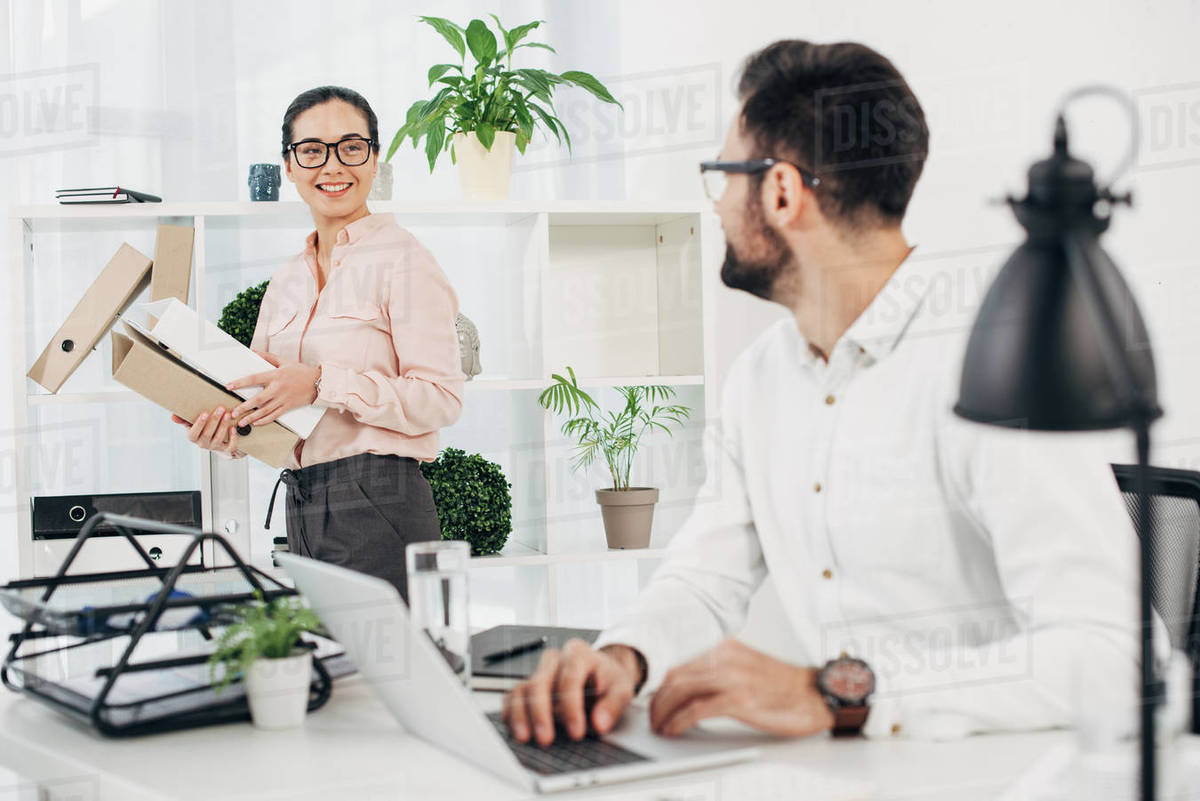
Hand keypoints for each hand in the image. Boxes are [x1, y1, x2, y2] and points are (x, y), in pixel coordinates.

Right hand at [170, 409, 243, 457]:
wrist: (216, 440)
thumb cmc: (202, 427)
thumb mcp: (192, 422)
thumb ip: (183, 419)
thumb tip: (173, 416)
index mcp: (193, 437)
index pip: (193, 433)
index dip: (199, 424)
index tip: (205, 413)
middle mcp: (202, 444)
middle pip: (207, 434)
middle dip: (214, 421)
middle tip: (221, 408)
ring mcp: (214, 447)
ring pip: (219, 438)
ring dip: (223, 426)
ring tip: (228, 414)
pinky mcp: (226, 449)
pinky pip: (230, 446)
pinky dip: (233, 438)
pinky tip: (233, 428)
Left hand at [226, 350, 319, 427]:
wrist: (318, 383)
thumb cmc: (301, 372)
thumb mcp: (284, 361)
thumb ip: (267, 357)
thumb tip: (254, 352)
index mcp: (275, 376)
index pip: (254, 379)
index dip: (240, 383)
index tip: (229, 386)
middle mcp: (278, 389)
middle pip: (257, 400)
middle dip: (244, 407)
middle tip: (233, 413)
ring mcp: (283, 399)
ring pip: (265, 411)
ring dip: (251, 417)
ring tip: (241, 422)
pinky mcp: (288, 407)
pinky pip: (274, 415)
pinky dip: (264, 420)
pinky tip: (256, 422)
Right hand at [501, 640, 641, 745]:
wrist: (601, 674)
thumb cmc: (608, 681)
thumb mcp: (622, 689)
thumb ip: (612, 705)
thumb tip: (600, 723)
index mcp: (579, 654)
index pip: (570, 678)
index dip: (571, 706)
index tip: (576, 731)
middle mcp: (555, 659)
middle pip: (540, 682)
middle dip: (541, 712)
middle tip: (546, 738)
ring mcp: (538, 672)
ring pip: (522, 689)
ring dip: (521, 714)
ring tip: (524, 737)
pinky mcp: (528, 686)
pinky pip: (513, 696)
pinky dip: (511, 713)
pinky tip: (515, 730)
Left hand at [648, 638, 833, 737]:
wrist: (817, 695)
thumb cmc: (787, 688)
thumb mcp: (748, 669)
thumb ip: (721, 674)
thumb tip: (693, 690)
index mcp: (727, 650)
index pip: (683, 666)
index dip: (664, 688)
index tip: (658, 702)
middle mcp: (726, 659)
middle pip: (676, 677)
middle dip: (658, 700)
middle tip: (653, 717)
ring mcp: (732, 678)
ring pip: (680, 691)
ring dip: (663, 711)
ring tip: (660, 726)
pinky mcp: (739, 699)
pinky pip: (696, 710)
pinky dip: (678, 721)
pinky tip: (673, 729)